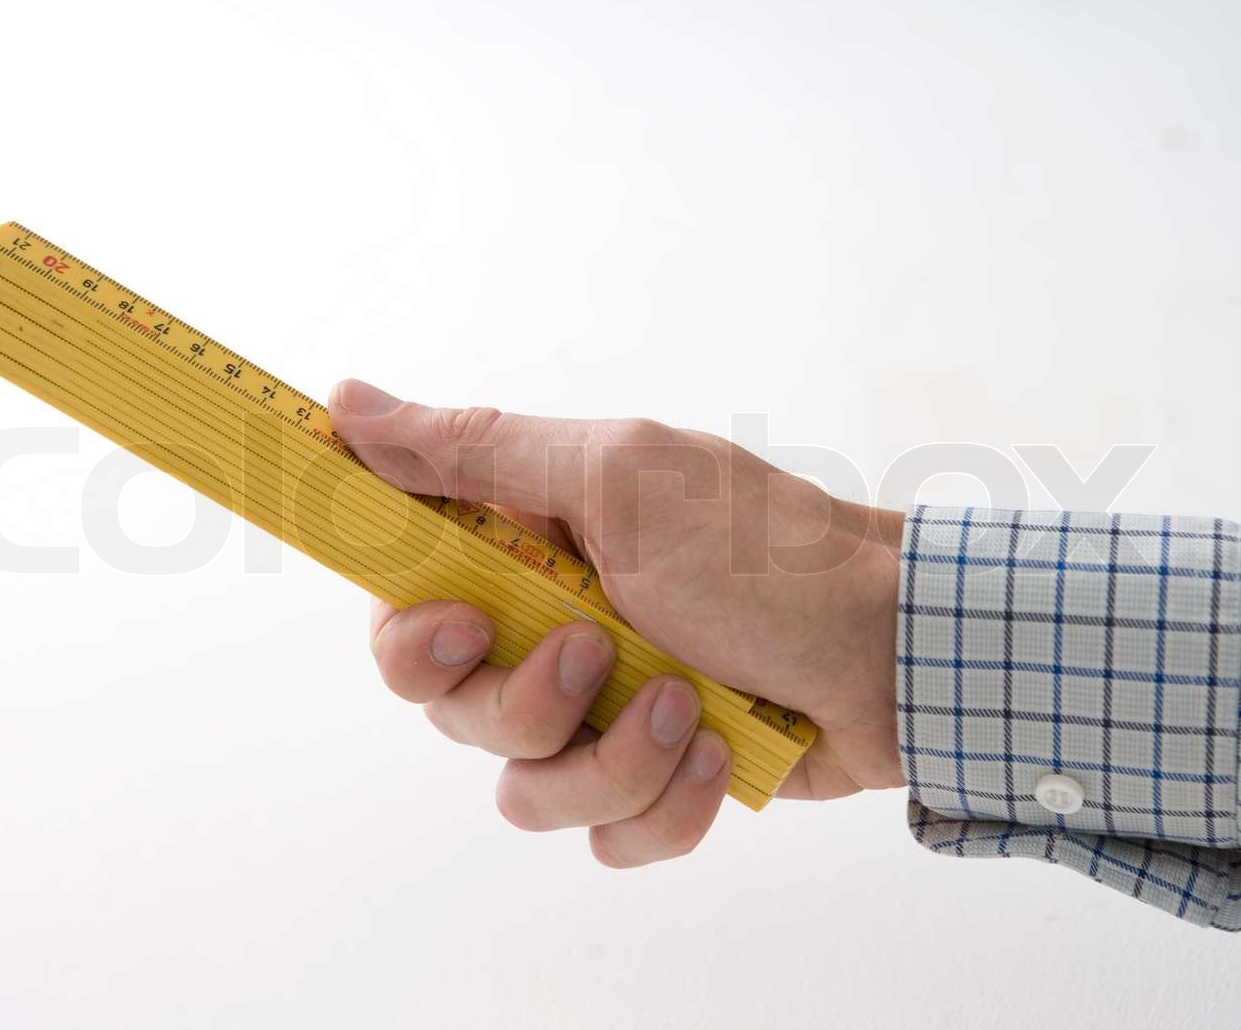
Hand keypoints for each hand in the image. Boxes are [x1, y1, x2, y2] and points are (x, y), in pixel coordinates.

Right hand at [329, 379, 905, 866]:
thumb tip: (346, 402)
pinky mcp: (654, 784)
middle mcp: (550, 634)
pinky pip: (604, 839)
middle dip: (525, 702)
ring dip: (613, 760)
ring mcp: (603, 716)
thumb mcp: (617, 477)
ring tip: (690, 705)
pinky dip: (667, 809)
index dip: (410, 635)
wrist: (894, 649)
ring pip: (525, 791)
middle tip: (599, 652)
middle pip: (450, 711)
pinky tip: (723, 753)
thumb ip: (477, 451)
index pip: (403, 606)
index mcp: (528, 553)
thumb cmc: (763, 549)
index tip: (464, 626)